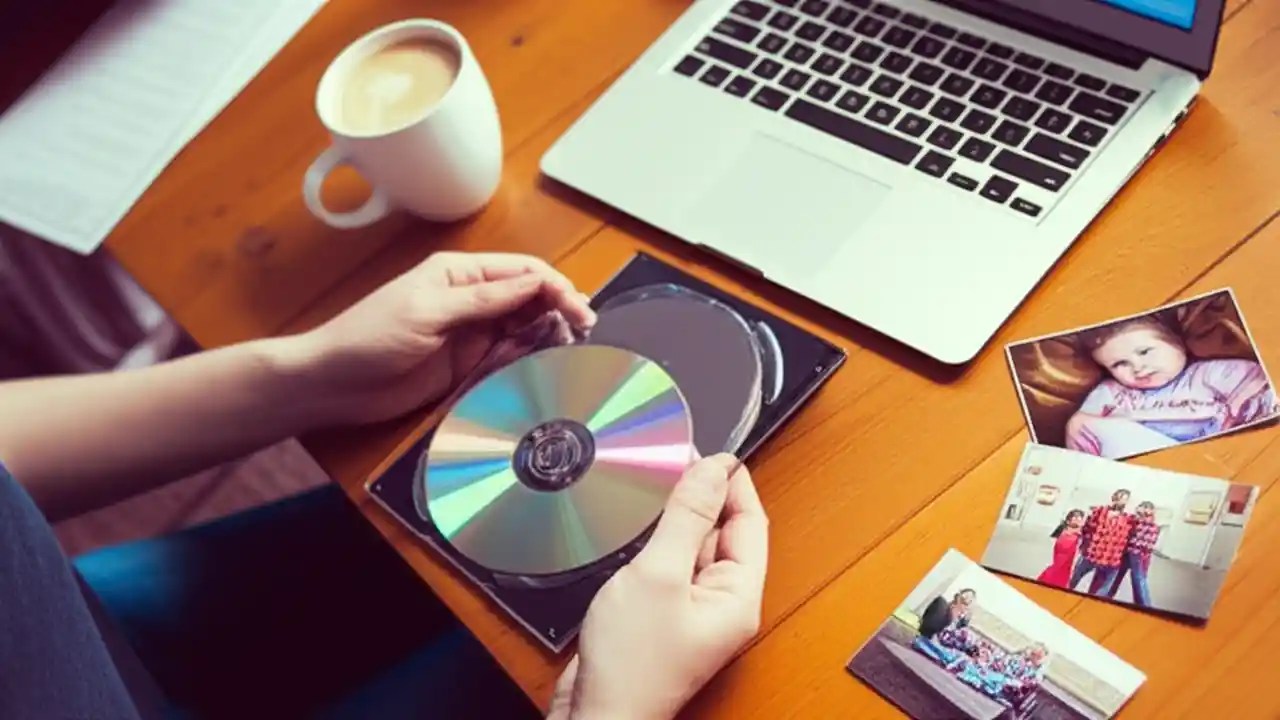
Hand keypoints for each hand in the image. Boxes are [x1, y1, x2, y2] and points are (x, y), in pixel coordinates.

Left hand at [283, 252, 594, 426]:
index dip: (554, 286)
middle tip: (583, 329)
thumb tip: (536, 284)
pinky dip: (527, 358)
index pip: (522, 272)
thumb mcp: (429, 311)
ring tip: (569, 346)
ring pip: (524, 328)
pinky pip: (507, 357)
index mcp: (460, 275)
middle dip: (558, 309)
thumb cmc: (370, 337)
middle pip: (529, 298)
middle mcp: (471, 300)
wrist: (334, 383)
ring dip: (547, 334)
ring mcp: (471, 334)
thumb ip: (485, 300)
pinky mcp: (467, 365)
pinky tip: (542, 361)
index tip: (577, 308)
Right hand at [547, 454, 768, 719]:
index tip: (712, 450)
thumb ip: (687, 517)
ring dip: (678, 518)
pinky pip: (670, 566)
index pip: (751, 522)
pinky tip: (638, 530)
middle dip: (703, 495)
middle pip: (724, 532)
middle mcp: (722, 603)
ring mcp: (692, 610)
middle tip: (676, 459)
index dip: (734, 482)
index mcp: (738, 597)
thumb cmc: (632, 666)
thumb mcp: (659, 574)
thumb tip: (711, 469)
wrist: (596, 716)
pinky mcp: (663, 615)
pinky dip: (657, 543)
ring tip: (655, 488)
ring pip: (694, 547)